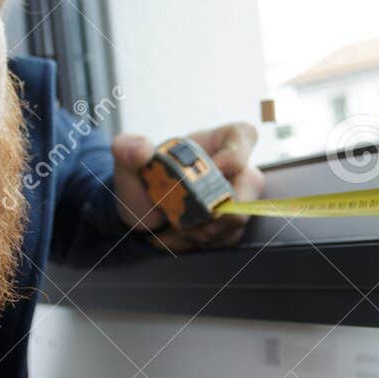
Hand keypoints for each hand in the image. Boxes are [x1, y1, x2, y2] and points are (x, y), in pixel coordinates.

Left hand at [109, 123, 264, 252]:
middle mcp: (232, 168)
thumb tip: (140, 148)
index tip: (212, 170)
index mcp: (214, 141)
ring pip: (239, 216)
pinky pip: (230, 236)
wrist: (142, 213)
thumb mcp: (128, 162)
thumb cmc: (140, 181)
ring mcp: (237, 196)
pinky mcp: (232, 223)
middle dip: (220, 206)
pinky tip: (183, 236)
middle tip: (191, 216)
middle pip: (250, 182)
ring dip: (206, 228)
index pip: (243, 135)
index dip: (234, 155)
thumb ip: (128, 149)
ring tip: (177, 227)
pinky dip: (204, 242)